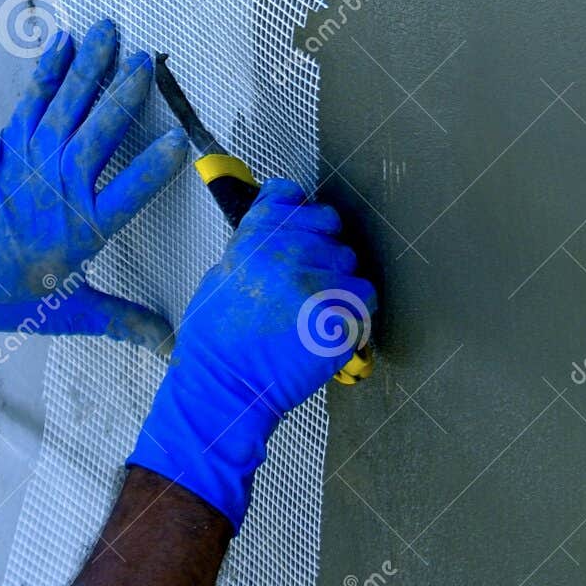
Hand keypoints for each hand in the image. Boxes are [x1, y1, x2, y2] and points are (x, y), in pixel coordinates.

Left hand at [0, 19, 188, 374]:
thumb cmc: (9, 295)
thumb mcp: (69, 313)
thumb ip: (123, 320)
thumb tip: (170, 344)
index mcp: (83, 227)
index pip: (130, 191)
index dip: (157, 166)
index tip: (182, 141)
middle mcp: (59, 188)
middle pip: (100, 132)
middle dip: (125, 94)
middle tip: (148, 62)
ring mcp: (32, 162)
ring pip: (69, 106)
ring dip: (91, 67)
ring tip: (111, 31)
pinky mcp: (9, 147)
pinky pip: (33, 101)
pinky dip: (49, 70)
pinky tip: (65, 42)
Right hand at [128, 179, 374, 529]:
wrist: (225, 389)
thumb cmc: (218, 341)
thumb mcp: (223, 275)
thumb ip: (256, 243)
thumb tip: (287, 218)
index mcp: (253, 239)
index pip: (294, 197)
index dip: (303, 216)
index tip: (304, 231)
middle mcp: (285, 255)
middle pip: (332, 232)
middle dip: (324, 256)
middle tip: (305, 289)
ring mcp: (314, 285)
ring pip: (352, 266)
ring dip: (342, 285)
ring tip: (314, 313)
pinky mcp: (338, 318)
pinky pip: (366, 300)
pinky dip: (355, 314)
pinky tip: (330, 328)